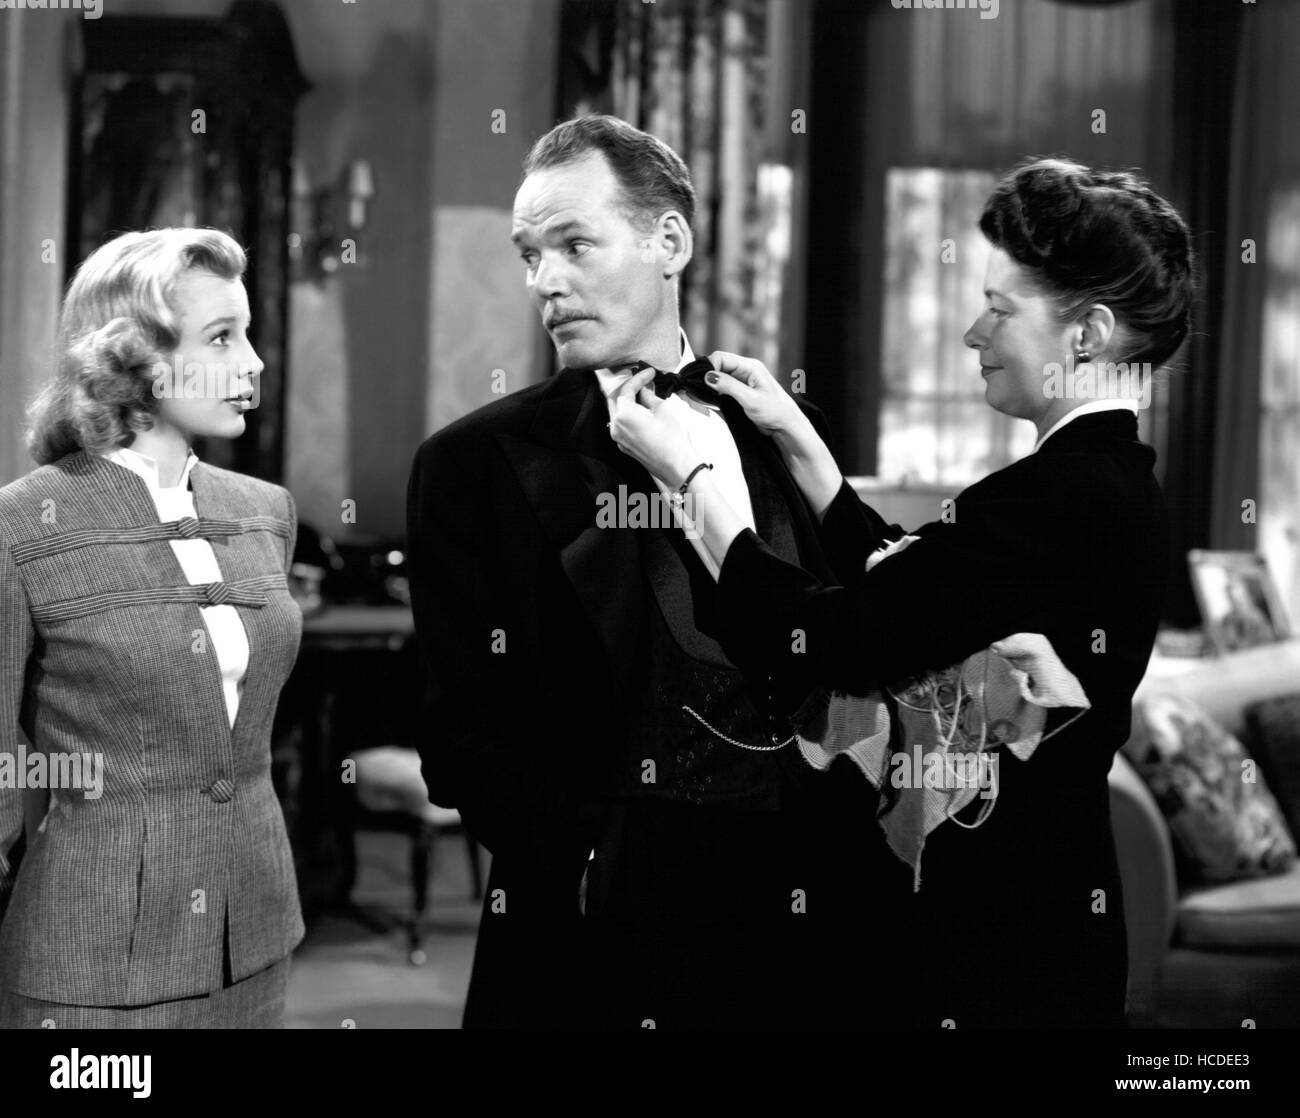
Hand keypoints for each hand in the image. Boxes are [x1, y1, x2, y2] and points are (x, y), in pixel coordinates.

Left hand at [608, 369, 697, 485]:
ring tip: (645, 394)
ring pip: (617, 412)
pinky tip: (643, 410)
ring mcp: (619, 439)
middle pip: (615, 399)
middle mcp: (616, 427)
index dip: (638, 377)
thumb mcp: (663, 409)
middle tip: (643, 380)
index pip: (626, 389)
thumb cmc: (673, 440)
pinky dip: (629, 414)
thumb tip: (645, 390)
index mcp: (623, 415)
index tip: (649, 372)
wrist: (677, 467)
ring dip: (628, 401)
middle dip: (629, 387)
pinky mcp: (625, 447)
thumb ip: (649, 396)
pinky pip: (622, 425)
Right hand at [704, 351, 807, 439]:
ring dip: (712, 386)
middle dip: (708, 377)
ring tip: (710, 398)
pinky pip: (723, 386)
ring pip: (719, 376)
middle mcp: (746, 370)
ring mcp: (743, 380)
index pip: (721, 357)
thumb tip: (709, 376)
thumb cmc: (776, 412)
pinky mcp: (740, 390)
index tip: (704, 384)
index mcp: (751, 366)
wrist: (785, 425)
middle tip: (704, 393)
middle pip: (718, 365)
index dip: (709, 368)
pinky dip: (716, 392)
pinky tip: (716, 401)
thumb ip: (729, 386)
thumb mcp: (750, 400)